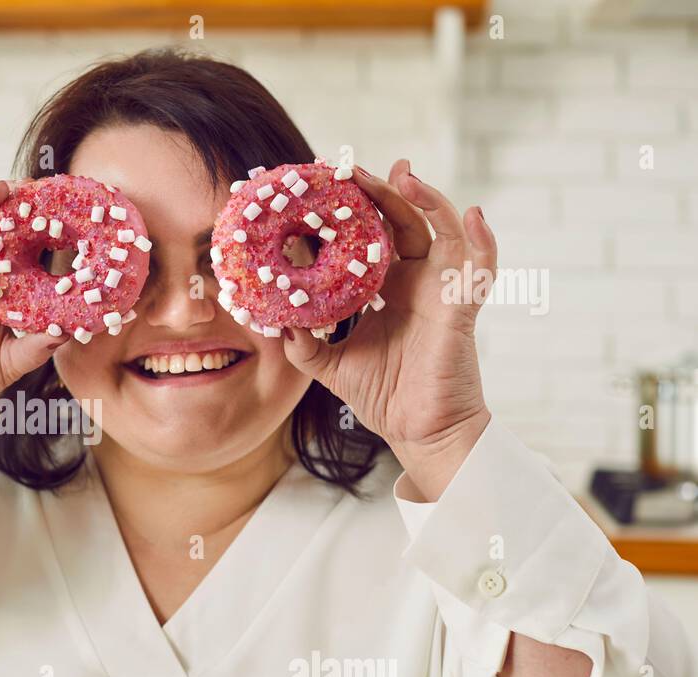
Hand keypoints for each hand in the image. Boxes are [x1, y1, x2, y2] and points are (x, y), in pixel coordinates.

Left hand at [281, 158, 495, 500]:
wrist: (418, 432)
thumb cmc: (383, 396)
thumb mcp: (329, 366)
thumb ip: (302, 344)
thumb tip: (272, 323)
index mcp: (387, 287)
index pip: (371, 236)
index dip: (353, 210)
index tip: (325, 184)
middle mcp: (416, 280)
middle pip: (402, 221)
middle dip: (381, 191)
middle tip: (353, 167)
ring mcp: (442, 289)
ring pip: (441, 229)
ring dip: (427, 198)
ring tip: (403, 173)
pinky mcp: (462, 307)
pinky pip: (481, 267)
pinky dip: (483, 239)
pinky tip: (474, 214)